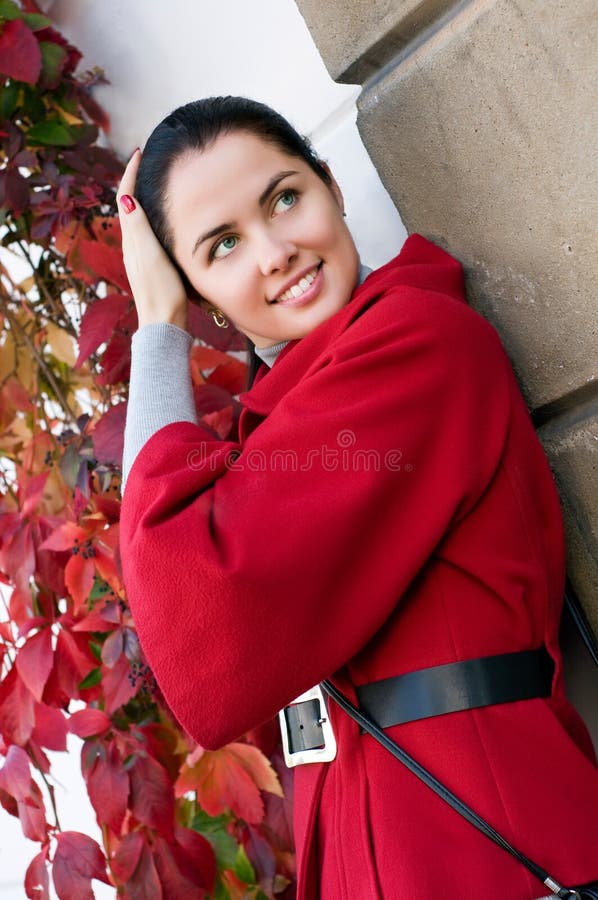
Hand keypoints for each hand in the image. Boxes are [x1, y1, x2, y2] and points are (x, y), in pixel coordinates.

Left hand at [117, 148, 188, 330]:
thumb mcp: (150, 254)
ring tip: (153, 183)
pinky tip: (161, 221)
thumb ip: (138, 226)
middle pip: (129, 205)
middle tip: (146, 162)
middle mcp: (132, 246)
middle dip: (135, 181)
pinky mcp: (151, 266)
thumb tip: (123, 195)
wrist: (165, 322)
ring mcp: (141, 257)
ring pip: (137, 218)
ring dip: (142, 198)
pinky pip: (146, 232)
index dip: (131, 174)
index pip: (125, 197)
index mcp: (131, 239)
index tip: (140, 152)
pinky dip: (151, 216)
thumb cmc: (160, 290)